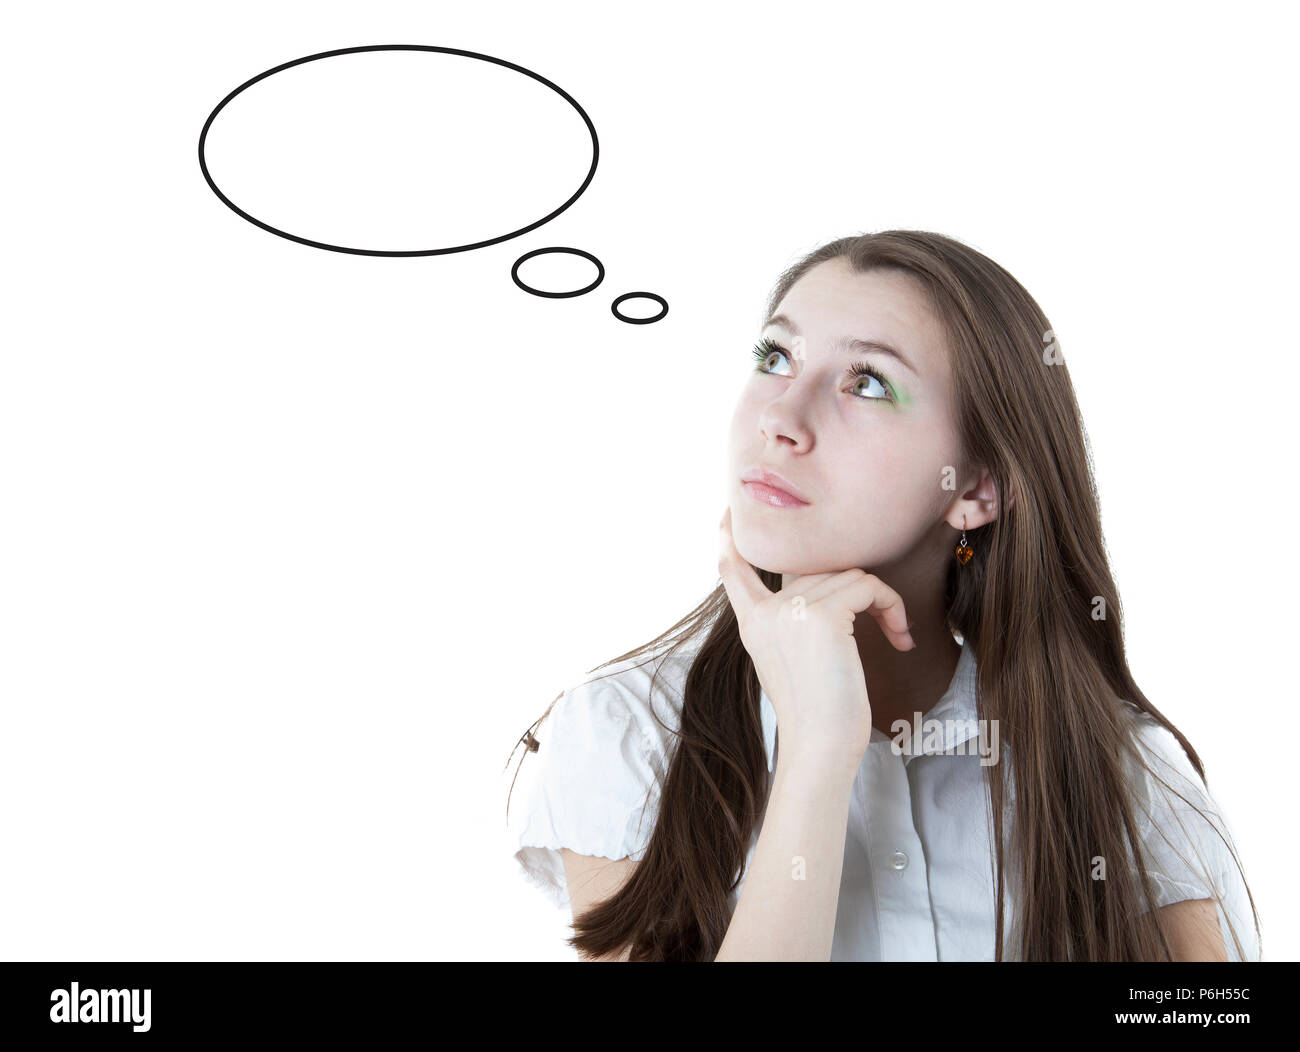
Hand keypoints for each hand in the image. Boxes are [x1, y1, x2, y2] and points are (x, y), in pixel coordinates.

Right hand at [717, 506, 914, 771]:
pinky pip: (867, 586)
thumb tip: (828, 581)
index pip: (732, 568)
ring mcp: (789, 609)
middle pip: (816, 566)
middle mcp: (764, 611)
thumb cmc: (820, 712)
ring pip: (848, 573)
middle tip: (889, 622)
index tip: (727, 513)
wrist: (822, 746)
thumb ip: (795, 618)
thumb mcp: (793, 659)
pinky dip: (891, 606)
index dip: (729, 537)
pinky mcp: (820, 615)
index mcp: (752, 623)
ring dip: (881, 601)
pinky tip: (898, 637)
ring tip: (895, 635)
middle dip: (857, 589)